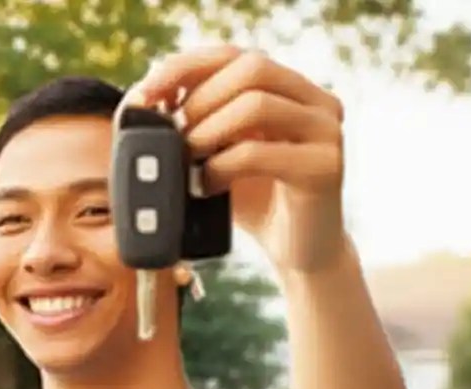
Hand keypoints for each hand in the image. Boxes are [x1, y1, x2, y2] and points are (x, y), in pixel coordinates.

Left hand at [128, 46, 347, 273]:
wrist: (300, 252)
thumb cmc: (254, 200)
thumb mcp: (218, 153)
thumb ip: (194, 125)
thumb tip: (144, 102)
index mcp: (290, 88)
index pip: (235, 55)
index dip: (187, 66)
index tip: (145, 93)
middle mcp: (316, 101)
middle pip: (251, 68)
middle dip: (199, 99)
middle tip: (174, 133)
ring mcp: (326, 131)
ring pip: (257, 104)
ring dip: (208, 131)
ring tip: (188, 159)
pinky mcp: (324, 167)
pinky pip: (259, 153)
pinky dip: (219, 167)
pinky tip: (206, 187)